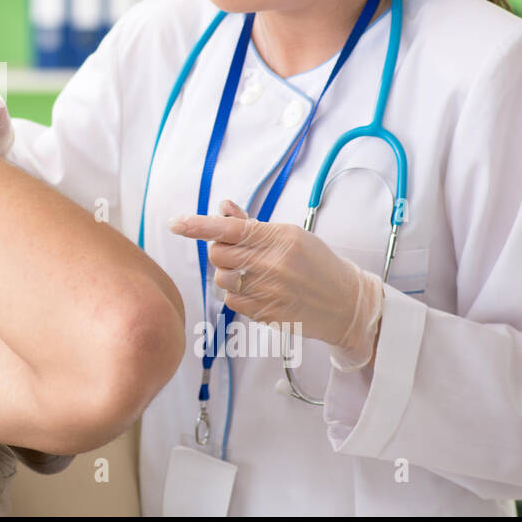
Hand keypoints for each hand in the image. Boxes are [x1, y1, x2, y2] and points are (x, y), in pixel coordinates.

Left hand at [168, 199, 383, 369]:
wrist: (345, 303)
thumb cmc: (316, 264)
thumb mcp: (291, 235)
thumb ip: (252, 224)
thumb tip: (222, 208)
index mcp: (279, 237)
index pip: (229, 228)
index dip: (198, 225)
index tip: (176, 223)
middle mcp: (273, 264)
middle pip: (217, 254)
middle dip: (220, 252)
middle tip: (239, 253)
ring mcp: (269, 291)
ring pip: (221, 278)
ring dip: (228, 274)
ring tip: (252, 273)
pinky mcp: (266, 313)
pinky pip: (231, 301)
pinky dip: (238, 295)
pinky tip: (260, 291)